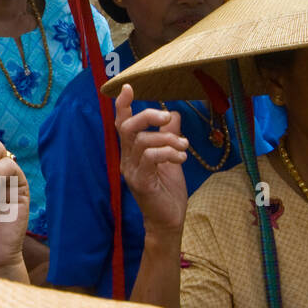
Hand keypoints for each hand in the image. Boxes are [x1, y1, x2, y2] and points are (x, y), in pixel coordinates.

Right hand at [115, 83, 188, 235]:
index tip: (128, 87)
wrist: (168, 221)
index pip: (122, 124)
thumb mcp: (171, 158)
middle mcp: (127, 159)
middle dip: (148, 116)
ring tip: (184, 148)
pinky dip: (168, 153)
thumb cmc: (168, 191)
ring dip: (167, 139)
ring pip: (142, 141)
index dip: (123, 105)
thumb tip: (174, 114)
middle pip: (128, 127)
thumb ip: (170, 136)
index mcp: (132, 152)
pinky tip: (181, 159)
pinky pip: (150, 158)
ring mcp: (132, 171)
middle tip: (167, 117)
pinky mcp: (141, 182)